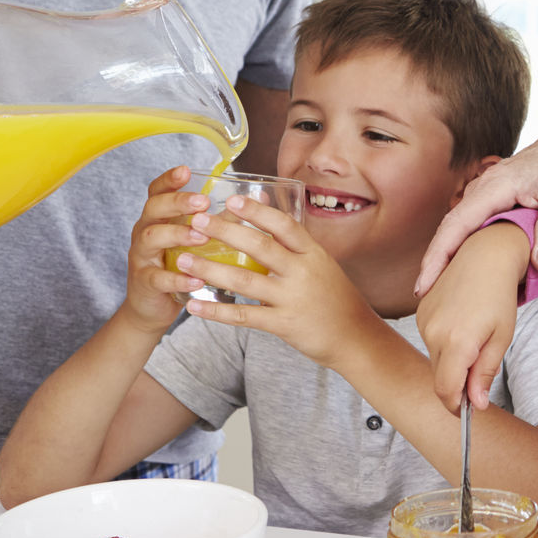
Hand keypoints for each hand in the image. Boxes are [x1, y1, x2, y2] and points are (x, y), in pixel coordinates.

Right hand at [122, 166, 212, 332]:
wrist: (153, 306)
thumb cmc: (180, 264)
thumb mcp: (199, 239)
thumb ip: (224, 220)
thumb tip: (261, 201)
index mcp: (160, 217)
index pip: (158, 191)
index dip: (169, 179)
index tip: (187, 170)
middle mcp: (146, 232)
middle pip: (153, 209)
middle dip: (177, 202)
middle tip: (203, 202)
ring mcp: (142, 257)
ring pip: (151, 239)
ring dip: (177, 235)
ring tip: (201, 237)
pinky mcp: (145, 283)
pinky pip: (157, 278)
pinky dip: (177, 278)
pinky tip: (196, 279)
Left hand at [174, 195, 374, 367]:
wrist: (355, 337)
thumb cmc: (335, 297)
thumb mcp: (321, 264)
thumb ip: (294, 242)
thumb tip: (267, 206)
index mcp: (313, 254)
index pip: (284, 225)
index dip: (257, 212)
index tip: (230, 200)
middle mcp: (303, 273)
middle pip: (260, 247)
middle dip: (225, 232)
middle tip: (196, 221)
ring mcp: (292, 299)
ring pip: (245, 281)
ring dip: (210, 269)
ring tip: (182, 260)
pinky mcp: (283, 325)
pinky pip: (244, 316)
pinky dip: (216, 311)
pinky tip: (194, 305)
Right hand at [414, 122, 537, 295]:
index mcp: (497, 185)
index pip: (458, 223)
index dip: (439, 254)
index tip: (426, 282)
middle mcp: (485, 187)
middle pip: (451, 227)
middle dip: (435, 260)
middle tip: (426, 294)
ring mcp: (488, 193)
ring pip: (461, 227)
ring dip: (449, 254)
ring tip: (442, 287)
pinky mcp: (496, 200)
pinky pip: (474, 225)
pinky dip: (467, 246)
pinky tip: (467, 266)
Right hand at [416, 224, 528, 411]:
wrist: (485, 254)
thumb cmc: (500, 295)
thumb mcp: (501, 337)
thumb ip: (484, 373)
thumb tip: (476, 404)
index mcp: (458, 342)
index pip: (446, 390)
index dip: (456, 407)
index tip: (468, 412)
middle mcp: (434, 332)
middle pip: (439, 377)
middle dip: (457, 384)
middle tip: (480, 377)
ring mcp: (424, 320)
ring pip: (435, 358)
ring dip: (452, 361)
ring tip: (477, 337)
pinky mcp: (420, 310)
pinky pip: (431, 339)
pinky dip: (445, 342)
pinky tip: (464, 323)